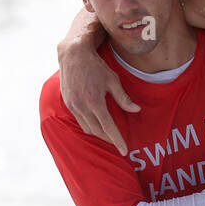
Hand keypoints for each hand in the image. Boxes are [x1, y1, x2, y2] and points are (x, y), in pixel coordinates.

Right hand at [58, 15, 139, 154]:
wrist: (73, 55)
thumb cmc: (96, 66)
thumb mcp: (113, 80)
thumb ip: (124, 98)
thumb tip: (136, 110)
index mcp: (95, 102)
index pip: (108, 128)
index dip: (117, 141)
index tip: (124, 151)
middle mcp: (82, 107)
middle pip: (98, 131)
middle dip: (109, 139)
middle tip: (118, 142)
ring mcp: (73, 106)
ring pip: (87, 128)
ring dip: (98, 133)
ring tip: (108, 133)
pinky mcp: (68, 103)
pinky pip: (79, 121)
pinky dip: (89, 125)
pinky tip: (96, 122)